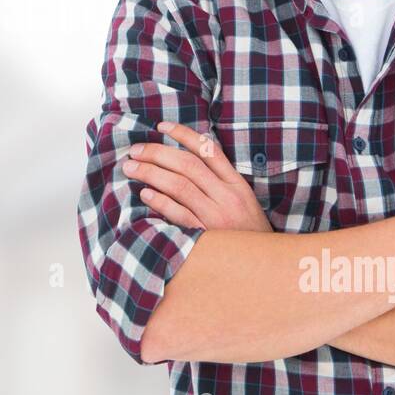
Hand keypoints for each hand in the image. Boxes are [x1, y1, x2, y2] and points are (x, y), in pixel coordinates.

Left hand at [122, 121, 274, 233]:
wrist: (262, 267)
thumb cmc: (247, 233)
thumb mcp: (242, 201)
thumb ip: (219, 181)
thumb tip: (185, 159)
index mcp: (236, 184)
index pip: (208, 150)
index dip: (183, 134)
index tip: (161, 126)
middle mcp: (227, 197)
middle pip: (188, 165)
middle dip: (157, 153)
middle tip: (135, 150)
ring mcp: (217, 217)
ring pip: (180, 186)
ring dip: (151, 173)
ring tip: (131, 168)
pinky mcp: (206, 237)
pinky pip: (179, 215)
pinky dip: (161, 202)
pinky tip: (145, 194)